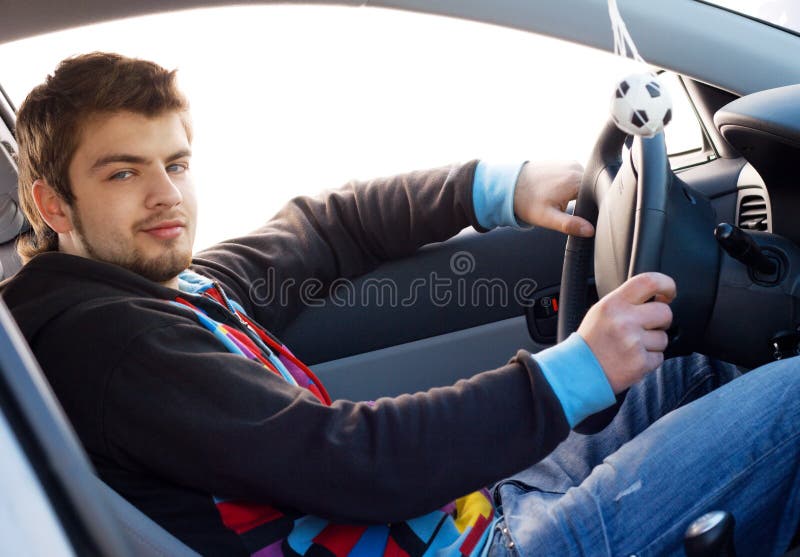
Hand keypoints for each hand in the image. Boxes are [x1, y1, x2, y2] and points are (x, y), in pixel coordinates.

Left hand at [513, 161, 593, 236]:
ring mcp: (570, 163)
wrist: (509, 185)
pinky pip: (576, 176)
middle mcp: (575, 168)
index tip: (580, 215)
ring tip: (558, 200)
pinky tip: (557, 192)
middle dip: (584, 201)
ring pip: (584, 183)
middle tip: (564, 208)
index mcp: (575, 181)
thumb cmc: (526, 202)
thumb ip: (570, 224)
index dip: (593, 207)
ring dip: (577, 193)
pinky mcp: (565, 163)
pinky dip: (572, 186)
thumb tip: (590, 230)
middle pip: (592, 188)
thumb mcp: (547, 218)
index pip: (598, 194)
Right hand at [578, 272, 675, 392]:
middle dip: (661, 320)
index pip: (649, 282)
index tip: (669, 293)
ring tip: (632, 347)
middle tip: (646, 327)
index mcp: (614, 304)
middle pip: (665, 312)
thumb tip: (656, 295)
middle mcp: (624, 321)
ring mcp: (633, 343)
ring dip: (653, 343)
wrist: (579, 370)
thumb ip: (626, 301)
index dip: (666, 285)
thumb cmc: (591, 341)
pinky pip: (659, 357)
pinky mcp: (640, 363)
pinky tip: (632, 358)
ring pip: (664, 338)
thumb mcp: (600, 311)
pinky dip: (649, 360)